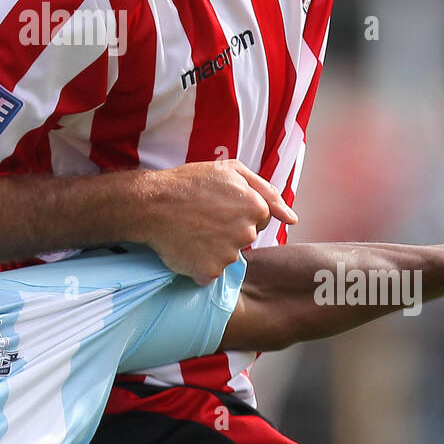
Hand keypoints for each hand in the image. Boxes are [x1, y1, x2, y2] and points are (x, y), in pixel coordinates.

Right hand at [139, 159, 296, 285]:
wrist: (151, 202)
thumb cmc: (189, 182)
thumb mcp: (230, 170)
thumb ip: (266, 191)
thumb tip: (292, 219)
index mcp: (255, 207)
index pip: (261, 219)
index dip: (240, 212)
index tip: (219, 207)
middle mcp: (246, 233)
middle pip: (245, 238)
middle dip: (229, 230)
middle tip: (202, 218)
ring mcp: (228, 254)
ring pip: (227, 256)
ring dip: (213, 248)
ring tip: (192, 230)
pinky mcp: (209, 272)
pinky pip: (209, 273)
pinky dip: (198, 264)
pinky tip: (185, 247)